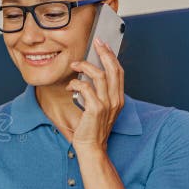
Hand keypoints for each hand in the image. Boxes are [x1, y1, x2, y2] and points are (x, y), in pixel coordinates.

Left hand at [66, 37, 124, 151]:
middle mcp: (115, 99)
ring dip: (85, 66)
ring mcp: (107, 104)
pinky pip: (85, 88)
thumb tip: (89, 74)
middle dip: (104, 52)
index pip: (118, 71)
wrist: (92, 146)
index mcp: (118, 98)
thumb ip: (98, 92)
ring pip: (99, 75)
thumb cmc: (92, 127)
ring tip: (74, 65)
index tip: (104, 45)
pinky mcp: (96, 109)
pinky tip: (69, 87)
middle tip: (95, 42)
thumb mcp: (100, 107)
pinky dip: (75, 83)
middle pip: (113, 69)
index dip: (111, 56)